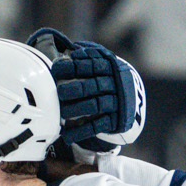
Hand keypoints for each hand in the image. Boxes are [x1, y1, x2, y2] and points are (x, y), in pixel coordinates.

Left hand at [28, 27, 143, 150]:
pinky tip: (68, 136)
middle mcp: (114, 83)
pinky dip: (82, 131)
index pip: (89, 65)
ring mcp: (116, 102)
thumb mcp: (104, 62)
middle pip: (92, 85)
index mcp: (109, 66)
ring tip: (62, 113)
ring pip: (95, 105)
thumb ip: (89, 56)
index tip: (55, 69)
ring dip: (77, 109)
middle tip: (59, 93)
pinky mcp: (116, 120)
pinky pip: (98, 126)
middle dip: (74, 89)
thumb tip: (70, 50)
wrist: (131, 99)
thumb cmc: (108, 78)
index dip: (72, 67)